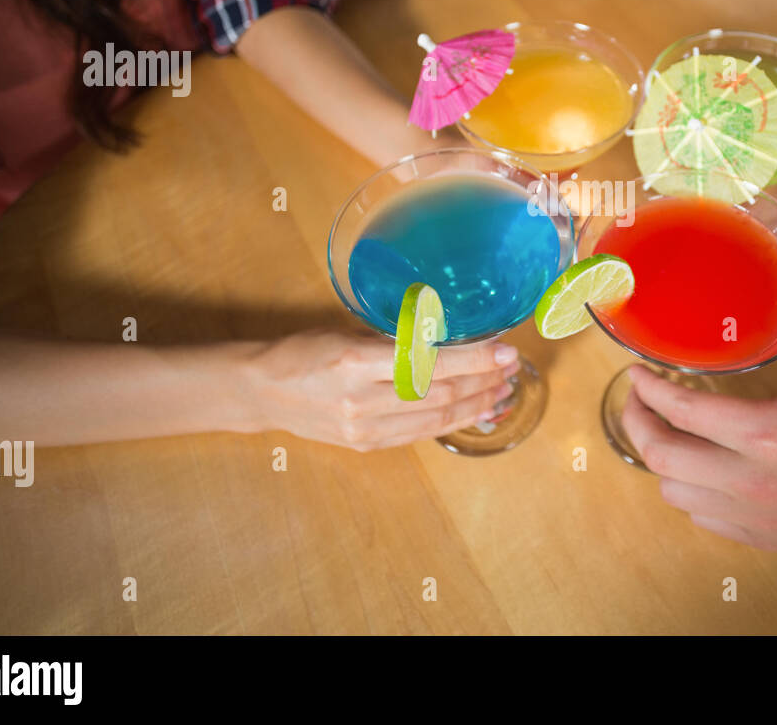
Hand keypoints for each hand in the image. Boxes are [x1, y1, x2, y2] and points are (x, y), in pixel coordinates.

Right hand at [235, 330, 517, 450]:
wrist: (264, 392)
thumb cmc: (305, 352)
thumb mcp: (348, 332)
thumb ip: (394, 339)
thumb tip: (447, 337)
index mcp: (356, 360)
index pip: (428, 362)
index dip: (473, 359)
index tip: (504, 350)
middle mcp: (361, 399)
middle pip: (439, 394)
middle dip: (483, 381)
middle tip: (512, 366)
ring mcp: (364, 427)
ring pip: (435, 418)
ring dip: (476, 404)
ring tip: (503, 389)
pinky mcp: (366, 445)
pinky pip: (419, 434)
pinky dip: (452, 422)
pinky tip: (474, 411)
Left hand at [622, 324, 776, 549]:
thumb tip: (756, 302)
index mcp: (768, 433)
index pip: (681, 411)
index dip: (647, 388)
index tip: (637, 372)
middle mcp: (754, 482)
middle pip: (661, 458)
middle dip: (638, 422)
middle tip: (639, 400)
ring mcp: (757, 516)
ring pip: (675, 493)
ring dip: (663, 459)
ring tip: (671, 430)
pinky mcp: (765, 536)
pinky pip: (702, 518)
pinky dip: (690, 490)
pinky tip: (702, 465)